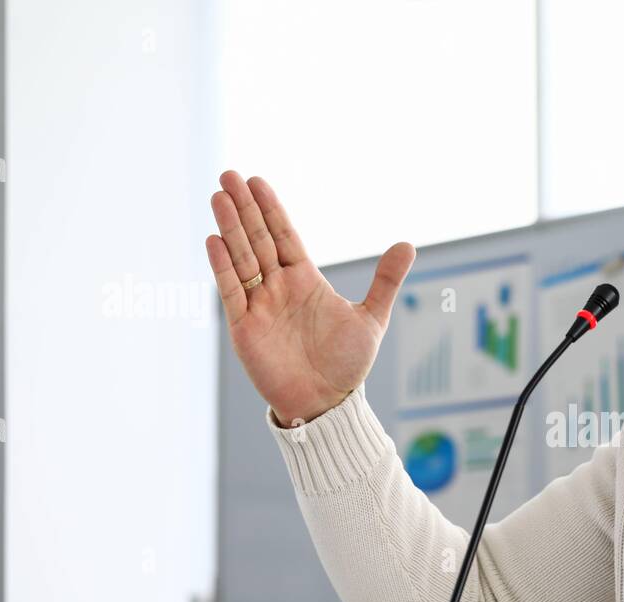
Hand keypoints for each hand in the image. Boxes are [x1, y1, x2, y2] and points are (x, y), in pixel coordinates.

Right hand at [205, 170, 416, 426]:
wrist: (327, 404)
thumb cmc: (347, 365)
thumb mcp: (372, 318)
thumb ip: (385, 281)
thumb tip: (408, 244)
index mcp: (305, 281)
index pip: (284, 236)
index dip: (271, 209)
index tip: (257, 181)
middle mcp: (279, 288)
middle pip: (258, 240)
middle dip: (244, 208)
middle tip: (229, 174)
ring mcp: (260, 305)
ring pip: (242, 258)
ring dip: (230, 227)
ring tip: (219, 195)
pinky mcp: (245, 327)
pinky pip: (232, 291)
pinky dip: (223, 266)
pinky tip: (215, 239)